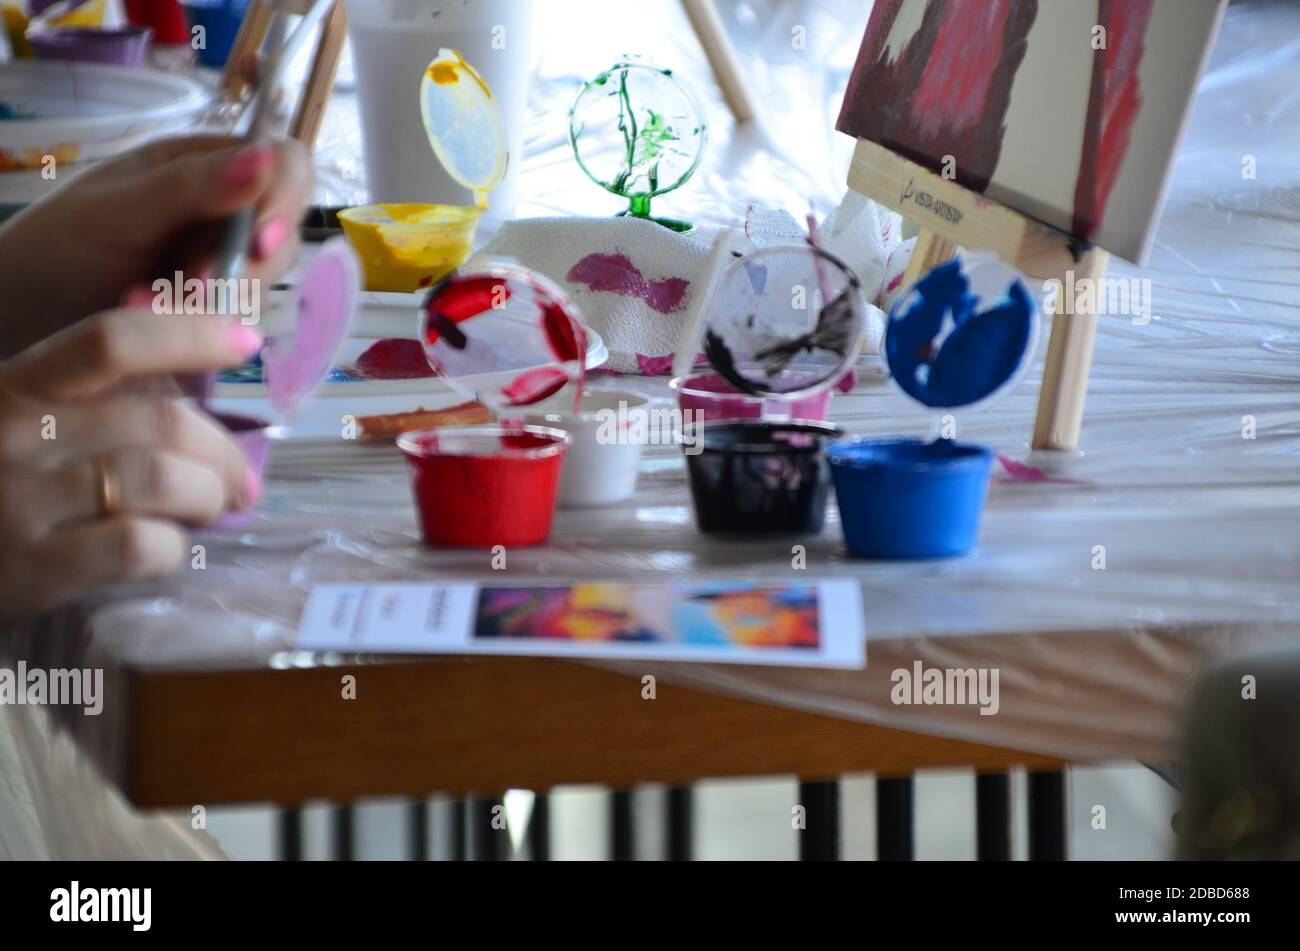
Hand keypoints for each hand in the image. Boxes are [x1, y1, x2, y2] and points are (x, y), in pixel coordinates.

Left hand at [0, 135, 312, 355]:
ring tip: (146, 308)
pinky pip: (242, 321)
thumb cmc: (49, 256)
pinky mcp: (215, 317)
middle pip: (282, 232)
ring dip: (218, 303)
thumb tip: (268, 157)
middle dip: (245, 266)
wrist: (12, 324)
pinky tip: (159, 329)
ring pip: (266, 282)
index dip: (285, 200)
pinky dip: (208, 331)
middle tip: (192, 290)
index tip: (262, 244)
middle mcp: (219, 212)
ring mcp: (220, 266)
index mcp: (198, 166)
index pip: (284, 164)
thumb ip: (191, 187)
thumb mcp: (115, 213)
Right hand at [0, 307, 263, 618]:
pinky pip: (139, 544)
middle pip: (162, 423)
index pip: (114, 341)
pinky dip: (172, 547)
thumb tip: (200, 380)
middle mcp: (18, 433)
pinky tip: (163, 549)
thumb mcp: (30, 422)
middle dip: (223, 454)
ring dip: (207, 498)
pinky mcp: (36, 566)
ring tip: (207, 512)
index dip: (191, 335)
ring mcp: (22, 499)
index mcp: (23, 384)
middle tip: (239, 482)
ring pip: (163, 481)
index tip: (247, 342)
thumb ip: (102, 397)